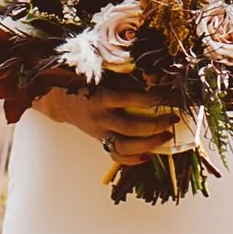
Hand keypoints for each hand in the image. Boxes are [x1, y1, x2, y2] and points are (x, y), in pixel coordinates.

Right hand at [36, 83, 189, 152]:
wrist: (59, 98)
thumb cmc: (84, 81)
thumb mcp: (102, 73)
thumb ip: (124, 78)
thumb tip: (154, 78)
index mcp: (101, 97)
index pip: (132, 99)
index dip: (153, 98)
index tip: (168, 95)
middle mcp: (100, 118)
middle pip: (132, 128)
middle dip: (156, 125)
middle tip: (173, 119)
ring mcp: (99, 132)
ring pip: (125, 146)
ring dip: (149, 145)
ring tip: (165, 137)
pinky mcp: (100, 141)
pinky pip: (116, 156)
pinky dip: (133, 159)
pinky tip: (148, 155)